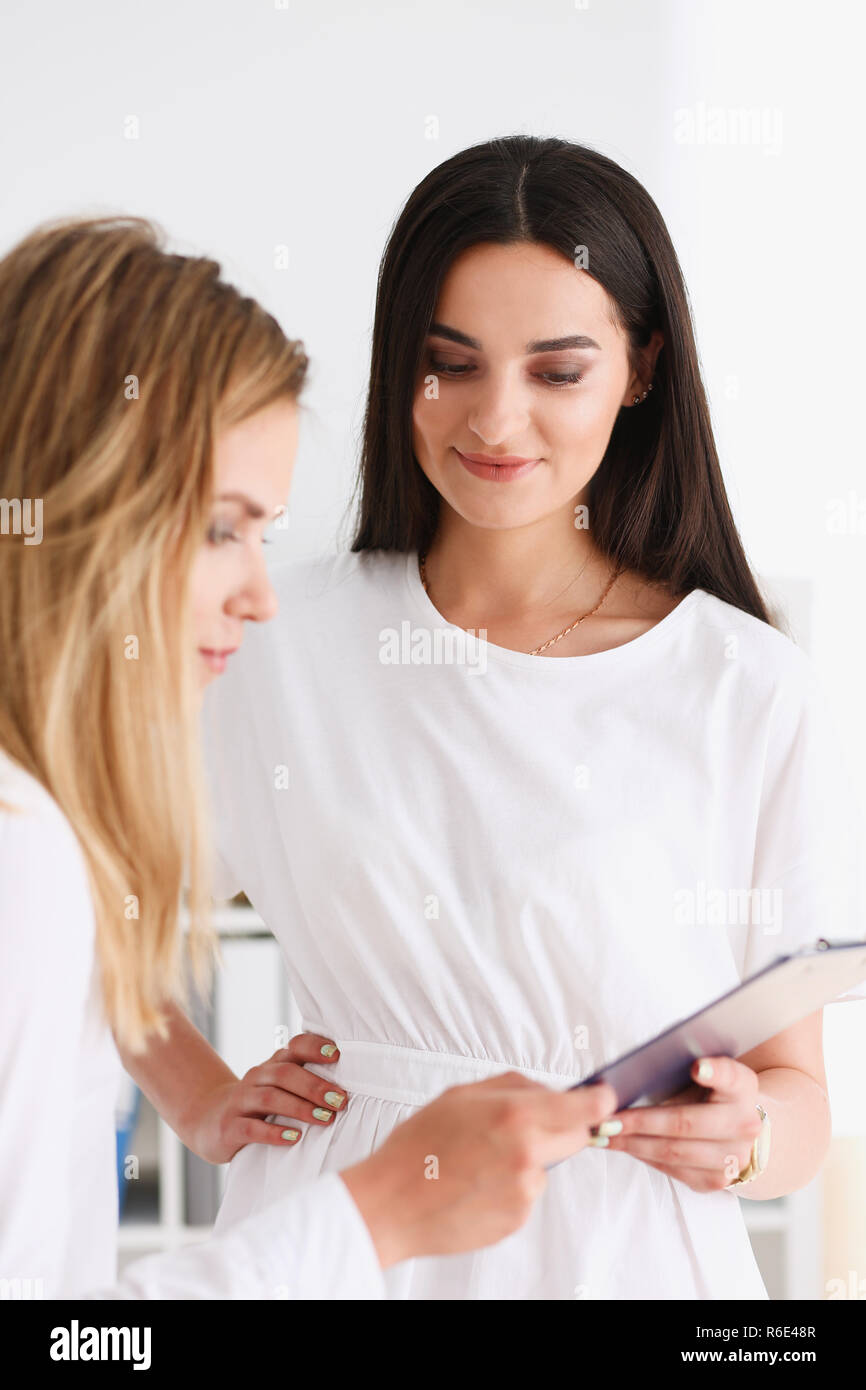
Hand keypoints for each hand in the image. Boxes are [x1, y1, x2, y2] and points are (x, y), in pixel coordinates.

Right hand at [185, 1033, 348, 1163]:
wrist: (208, 1121)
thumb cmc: (256, 1106)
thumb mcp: (277, 1089)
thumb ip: (304, 1084)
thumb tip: (351, 1088)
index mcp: (272, 1066)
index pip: (293, 1047)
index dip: (314, 1047)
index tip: (338, 1055)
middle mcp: (256, 1077)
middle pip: (285, 1073)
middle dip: (315, 1086)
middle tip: (341, 1100)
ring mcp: (241, 1101)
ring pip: (270, 1097)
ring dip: (301, 1107)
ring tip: (325, 1118)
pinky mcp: (230, 1126)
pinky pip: (252, 1127)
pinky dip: (274, 1132)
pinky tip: (294, 1138)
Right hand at [340, 1074, 618, 1267]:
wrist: (392, 1202)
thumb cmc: (419, 1144)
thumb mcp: (461, 1095)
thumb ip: (512, 1087)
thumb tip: (548, 1089)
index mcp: (515, 1115)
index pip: (583, 1107)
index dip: (600, 1101)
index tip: (606, 1097)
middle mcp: (528, 1153)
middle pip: (576, 1137)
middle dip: (562, 1128)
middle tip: (521, 1127)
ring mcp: (525, 1190)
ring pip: (546, 1166)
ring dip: (527, 1160)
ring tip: (479, 1162)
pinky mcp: (517, 1219)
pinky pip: (527, 1193)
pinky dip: (510, 1187)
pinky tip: (477, 1185)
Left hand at [596, 1055, 762, 1192]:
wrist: (738, 1130)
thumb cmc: (709, 1092)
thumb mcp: (705, 1071)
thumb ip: (684, 1066)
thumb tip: (635, 1072)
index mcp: (743, 1087)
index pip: (731, 1076)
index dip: (715, 1072)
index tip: (697, 1067)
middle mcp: (746, 1125)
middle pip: (686, 1122)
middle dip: (640, 1121)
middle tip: (607, 1118)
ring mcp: (734, 1157)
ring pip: (674, 1152)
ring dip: (633, 1143)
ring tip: (604, 1135)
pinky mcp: (716, 1180)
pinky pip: (672, 1169)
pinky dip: (643, 1156)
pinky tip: (622, 1145)